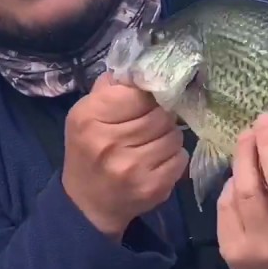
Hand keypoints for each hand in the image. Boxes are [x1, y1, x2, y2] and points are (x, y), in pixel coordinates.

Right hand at [62, 73, 187, 239]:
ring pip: (174, 135)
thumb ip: (112, 87)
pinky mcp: (152, 187)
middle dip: (161, 115)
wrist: (87, 204)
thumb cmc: (89, 150)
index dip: (149, 94)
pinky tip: (157, 161)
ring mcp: (133, 168)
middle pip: (161, 114)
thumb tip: (144, 63)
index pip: (139, 92)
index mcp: (90, 117)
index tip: (148, 99)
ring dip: (168, 136)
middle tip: (151, 122)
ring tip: (152, 143)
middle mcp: (110, 143)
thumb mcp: (87, 114)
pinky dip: (174, 157)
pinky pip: (180, 158)